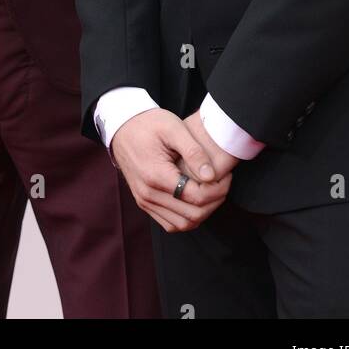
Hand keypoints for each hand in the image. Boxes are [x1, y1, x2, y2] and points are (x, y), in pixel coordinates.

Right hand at [110, 108, 235, 232]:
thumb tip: (211, 176)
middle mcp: (148, 194)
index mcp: (155, 175)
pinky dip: (188, 217)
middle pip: (193, 215)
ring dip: (203, 212)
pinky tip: (196, 199)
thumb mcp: (173, 127)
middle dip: (215, 201)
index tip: (226, 175)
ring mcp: (145, 201)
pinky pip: (170, 223)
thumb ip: (193, 151)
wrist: (122, 126)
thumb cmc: (148, 123)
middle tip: (223, 182)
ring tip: (212, 191)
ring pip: (183, 224)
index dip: (218, 190)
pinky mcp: (145, 203)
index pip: (196, 197)